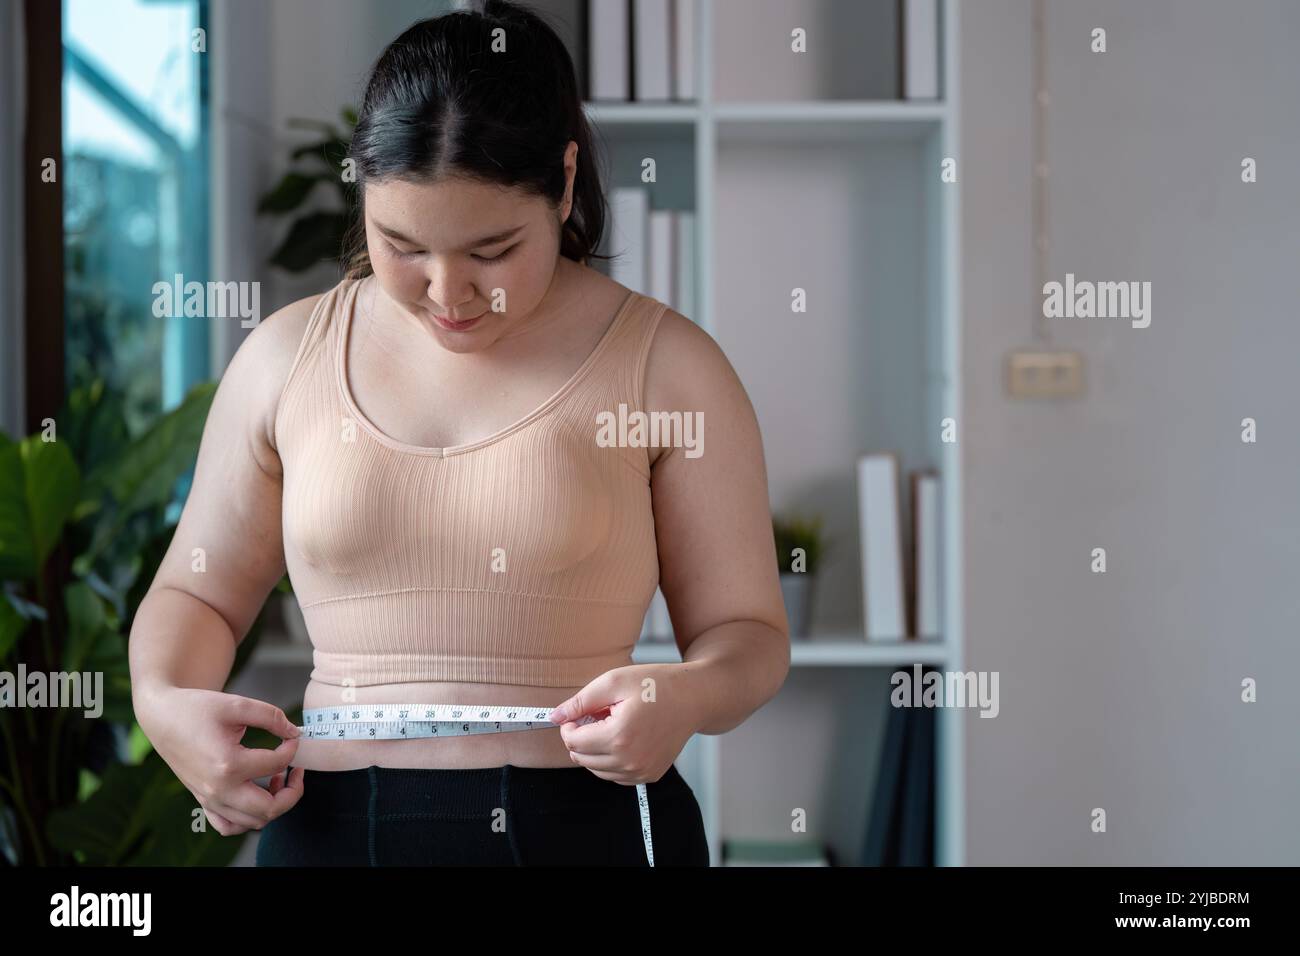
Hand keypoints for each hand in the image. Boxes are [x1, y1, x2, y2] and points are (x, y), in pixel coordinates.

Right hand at [136, 687, 304, 836]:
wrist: (163, 718)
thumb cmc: (198, 709)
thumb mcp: (238, 704)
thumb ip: (272, 717)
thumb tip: (295, 733)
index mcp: (228, 765)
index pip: (277, 763)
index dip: (292, 747)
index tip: (292, 736)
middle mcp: (218, 790)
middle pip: (269, 809)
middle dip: (293, 791)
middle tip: (296, 770)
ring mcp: (210, 799)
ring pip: (252, 822)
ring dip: (273, 804)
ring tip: (276, 778)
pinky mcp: (204, 801)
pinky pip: (229, 826)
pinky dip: (248, 818)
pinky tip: (255, 795)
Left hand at [547, 664, 699, 785]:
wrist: (693, 698)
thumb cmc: (655, 685)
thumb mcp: (614, 681)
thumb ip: (580, 701)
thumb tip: (554, 717)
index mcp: (619, 737)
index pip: (573, 742)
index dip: (569, 725)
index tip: (579, 711)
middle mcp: (630, 761)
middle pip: (581, 758)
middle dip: (581, 737)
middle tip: (597, 715)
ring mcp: (641, 772)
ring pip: (596, 770)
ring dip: (594, 749)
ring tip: (612, 724)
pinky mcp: (649, 776)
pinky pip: (615, 775)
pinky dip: (610, 760)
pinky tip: (622, 738)